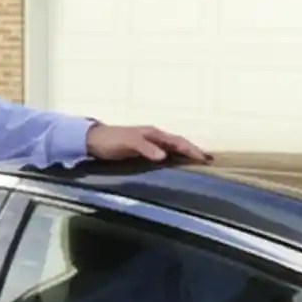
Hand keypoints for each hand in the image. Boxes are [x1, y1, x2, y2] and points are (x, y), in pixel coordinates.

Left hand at [85, 123, 210, 162]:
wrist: (92, 140)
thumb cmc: (109, 140)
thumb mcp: (127, 143)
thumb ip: (145, 148)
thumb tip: (164, 156)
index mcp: (153, 134)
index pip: (178, 141)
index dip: (192, 150)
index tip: (205, 159)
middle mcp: (154, 138)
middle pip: (179, 144)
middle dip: (194, 152)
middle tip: (209, 162)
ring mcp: (149, 144)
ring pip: (173, 149)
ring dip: (185, 155)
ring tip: (198, 165)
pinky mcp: (142, 152)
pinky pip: (164, 155)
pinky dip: (174, 159)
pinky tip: (176, 167)